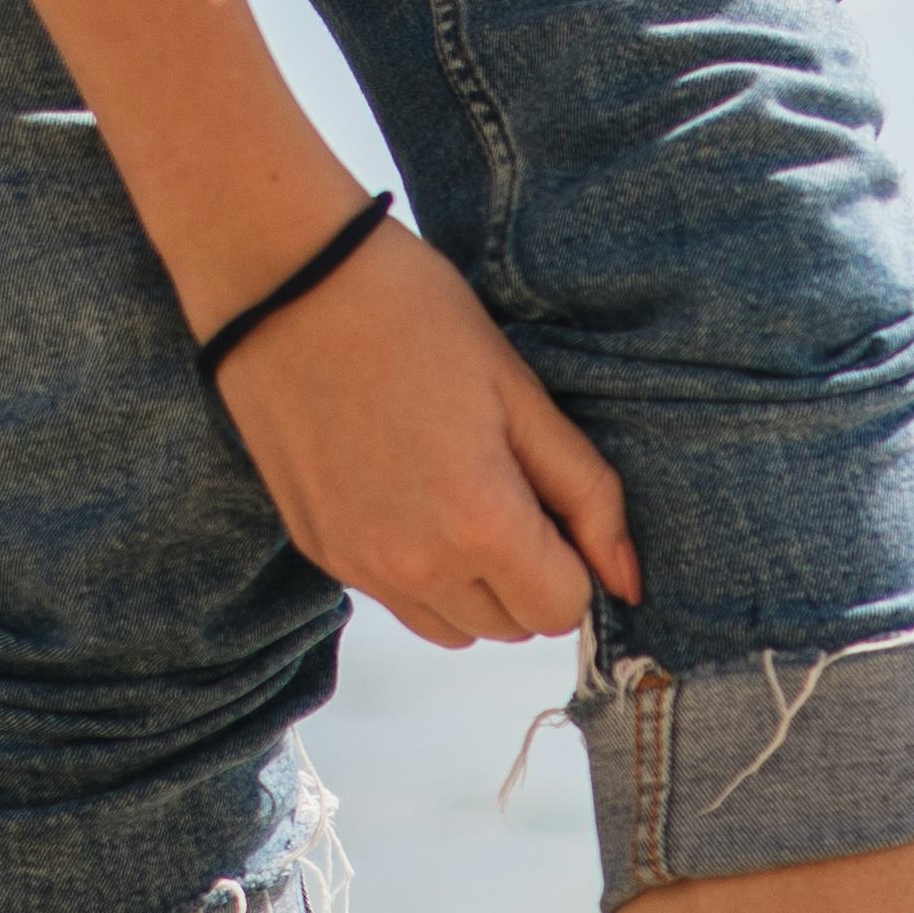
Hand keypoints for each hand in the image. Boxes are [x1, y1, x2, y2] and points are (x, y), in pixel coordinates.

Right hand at [207, 212, 639, 649]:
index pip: (561, 608)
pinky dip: (421, 570)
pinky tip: (412, 491)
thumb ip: (587, 494)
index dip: (576, 562)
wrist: (285, 286)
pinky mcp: (318, 551)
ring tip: (463, 494)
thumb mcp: (522, 395)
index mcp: (479, 524)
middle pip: (509, 626)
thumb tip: (628, 581)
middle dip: (530, 574)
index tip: (560, 505)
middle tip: (515, 488)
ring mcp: (358, 565)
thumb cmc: (414, 318)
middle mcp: (414, 565)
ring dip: (476, 584)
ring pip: (451, 626)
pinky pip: (395, 598)